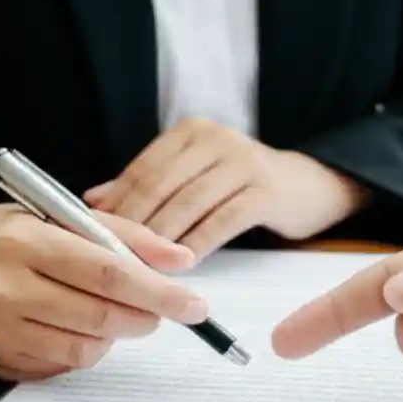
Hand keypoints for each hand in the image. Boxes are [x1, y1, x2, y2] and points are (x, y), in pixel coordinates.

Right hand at [0, 204, 208, 381]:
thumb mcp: (48, 214)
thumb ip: (116, 232)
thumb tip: (179, 259)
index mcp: (23, 238)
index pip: (107, 271)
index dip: (159, 290)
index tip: (195, 303)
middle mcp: (4, 286)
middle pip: (101, 315)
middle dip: (145, 316)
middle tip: (160, 309)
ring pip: (84, 349)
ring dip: (114, 334)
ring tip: (110, 312)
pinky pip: (58, 367)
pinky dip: (81, 350)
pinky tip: (71, 326)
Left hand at [85, 118, 368, 257]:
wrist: (308, 186)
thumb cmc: (243, 185)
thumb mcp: (194, 176)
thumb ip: (148, 184)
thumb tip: (94, 200)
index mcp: (191, 133)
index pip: (143, 170)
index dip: (117, 205)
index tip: (96, 237)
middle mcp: (216, 139)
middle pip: (161, 186)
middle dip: (134, 226)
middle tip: (113, 259)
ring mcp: (243, 162)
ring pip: (189, 204)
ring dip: (162, 240)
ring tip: (142, 268)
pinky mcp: (266, 190)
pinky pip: (223, 221)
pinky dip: (199, 244)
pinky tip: (184, 266)